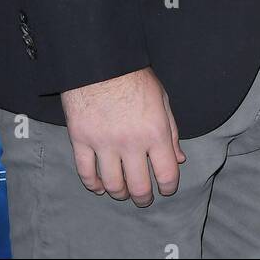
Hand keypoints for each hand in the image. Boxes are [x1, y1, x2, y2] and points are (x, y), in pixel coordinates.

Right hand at [60, 67, 185, 205]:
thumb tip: (179, 159)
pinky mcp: (81, 140)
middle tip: (144, 198)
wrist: (100, 60)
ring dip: (119, 193)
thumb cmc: (134, 77)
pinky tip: (99, 185)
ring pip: (112, 184)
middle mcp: (130, 142)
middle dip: (143, 198)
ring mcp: (104, 143)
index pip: (166, 174)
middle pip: (138, 187)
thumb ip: (171, 132)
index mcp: (155, 132)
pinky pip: (86, 173)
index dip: (168, 187)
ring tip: (123, 192)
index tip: (165, 188)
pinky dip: (93, 184)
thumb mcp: (162, 99)